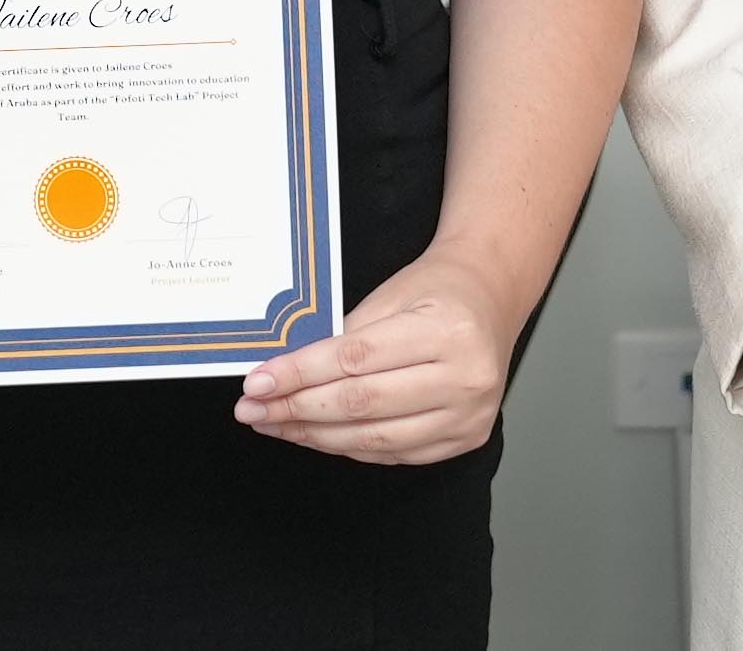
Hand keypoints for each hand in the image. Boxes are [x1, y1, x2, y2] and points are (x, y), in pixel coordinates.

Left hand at [234, 249, 515, 465]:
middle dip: (297, 409)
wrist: (490, 299)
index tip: (257, 381)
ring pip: (374, 438)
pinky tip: (315, 434)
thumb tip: (283, 372)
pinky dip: (348, 446)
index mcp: (446, 332)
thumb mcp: (390, 294)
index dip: (299, 374)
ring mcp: (468, 416)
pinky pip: (393, 452)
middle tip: (252, 409)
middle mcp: (464, 378)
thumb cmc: (437, 289)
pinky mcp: (465, 439)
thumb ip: (342, 335)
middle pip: (362, 404)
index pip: (355, 360)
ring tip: (274, 423)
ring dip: (314, 435)